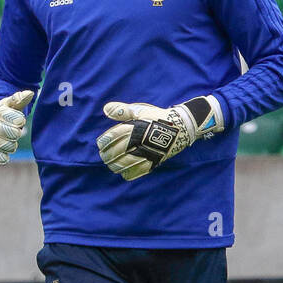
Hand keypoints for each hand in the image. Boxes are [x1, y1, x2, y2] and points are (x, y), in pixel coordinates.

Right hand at [0, 90, 32, 163]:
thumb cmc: (8, 110)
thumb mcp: (14, 103)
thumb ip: (20, 99)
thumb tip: (29, 94)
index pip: (2, 114)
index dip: (13, 118)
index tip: (21, 121)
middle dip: (11, 132)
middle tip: (17, 132)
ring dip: (7, 144)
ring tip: (14, 144)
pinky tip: (6, 158)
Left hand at [96, 95, 223, 180]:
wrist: (181, 126)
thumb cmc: (157, 117)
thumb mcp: (140, 111)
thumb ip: (122, 111)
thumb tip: (105, 109)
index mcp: (134, 128)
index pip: (112, 137)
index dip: (104, 142)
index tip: (100, 144)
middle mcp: (139, 141)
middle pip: (116, 152)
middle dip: (107, 155)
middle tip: (103, 156)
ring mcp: (147, 153)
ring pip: (125, 164)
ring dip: (115, 166)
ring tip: (111, 165)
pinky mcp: (155, 161)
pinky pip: (138, 172)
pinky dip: (128, 174)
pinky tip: (123, 172)